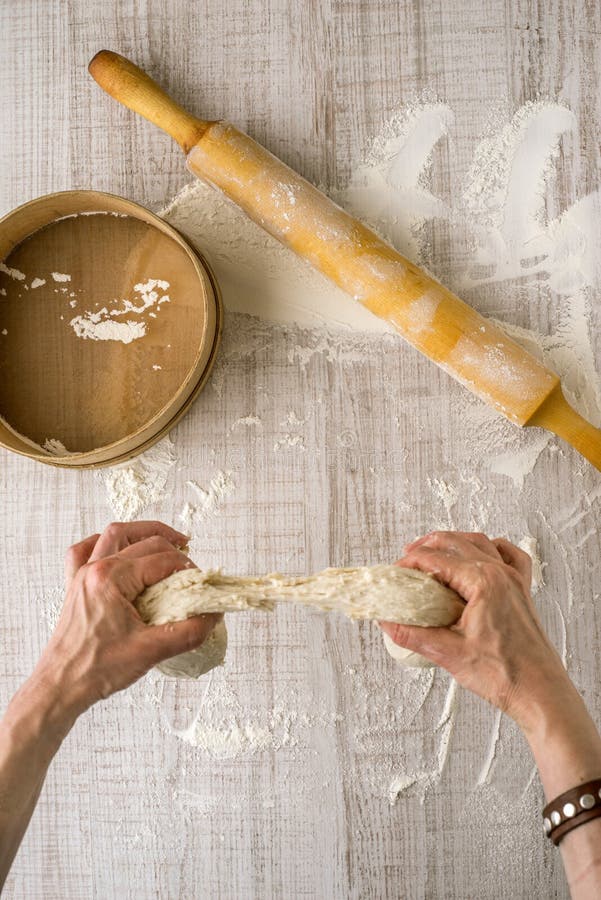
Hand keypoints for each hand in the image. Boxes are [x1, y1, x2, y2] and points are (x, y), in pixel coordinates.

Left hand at [31, 521, 220, 715]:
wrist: (60, 686)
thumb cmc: (97, 669)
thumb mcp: (152, 651)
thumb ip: (189, 631)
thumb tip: (213, 616)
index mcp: (112, 578)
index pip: (162, 560)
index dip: (187, 569)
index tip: (201, 584)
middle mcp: (95, 569)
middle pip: (143, 541)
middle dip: (172, 549)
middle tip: (190, 569)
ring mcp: (82, 575)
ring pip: (114, 535)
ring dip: (141, 532)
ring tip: (165, 541)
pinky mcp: (75, 585)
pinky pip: (84, 550)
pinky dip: (103, 543)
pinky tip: (119, 550)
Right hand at [379, 531, 574, 730]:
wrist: (540, 693)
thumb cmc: (505, 675)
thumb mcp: (449, 654)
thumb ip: (414, 635)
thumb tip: (389, 624)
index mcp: (484, 582)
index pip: (437, 559)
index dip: (412, 563)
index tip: (396, 572)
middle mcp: (501, 574)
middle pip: (457, 543)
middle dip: (428, 546)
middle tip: (407, 558)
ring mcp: (515, 581)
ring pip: (481, 544)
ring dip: (455, 542)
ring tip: (435, 550)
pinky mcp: (522, 592)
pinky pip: (510, 556)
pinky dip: (493, 548)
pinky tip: (481, 554)